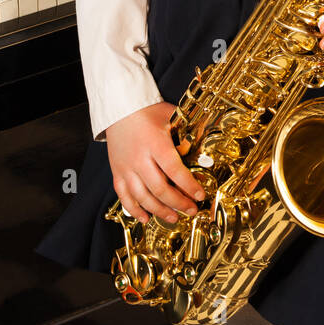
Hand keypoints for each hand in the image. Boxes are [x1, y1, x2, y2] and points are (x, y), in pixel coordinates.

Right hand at [107, 101, 205, 225]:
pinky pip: (124, 196)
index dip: (189, 186)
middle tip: (191, 210)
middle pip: (160, 188)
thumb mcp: (170, 117)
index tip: (200, 195)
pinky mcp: (117, 172)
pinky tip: (146, 217)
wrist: (119, 107)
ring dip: (160, 210)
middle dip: (178, 203)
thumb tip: (205, 144)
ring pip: (143, 197)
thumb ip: (186, 133)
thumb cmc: (146, 111)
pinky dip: (135, 209)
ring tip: (174, 217)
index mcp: (155, 143)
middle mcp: (140, 158)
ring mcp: (126, 167)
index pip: (175, 170)